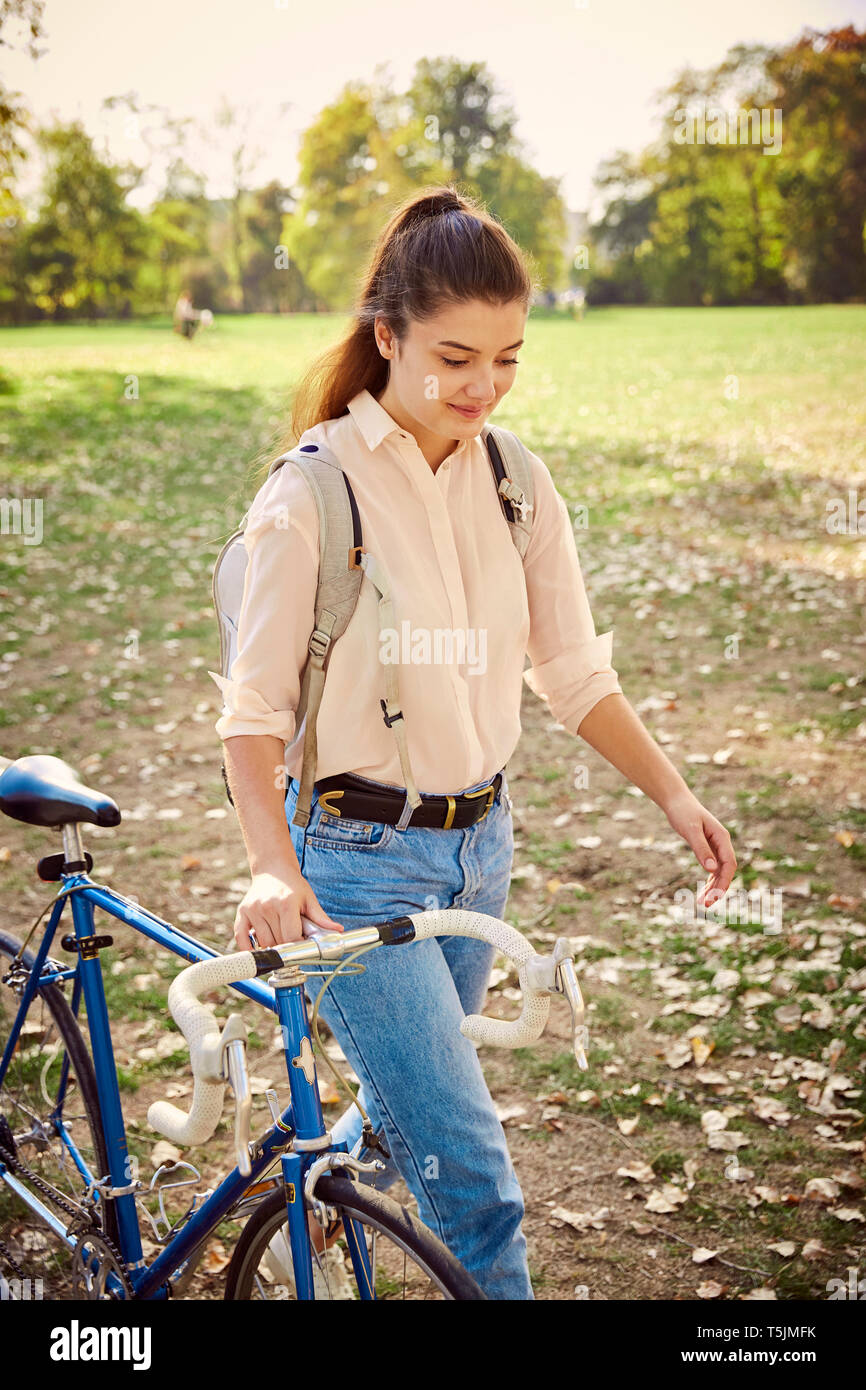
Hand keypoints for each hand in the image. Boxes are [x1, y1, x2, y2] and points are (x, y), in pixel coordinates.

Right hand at [234, 870, 344, 948]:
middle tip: (293, 941)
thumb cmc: (293, 885)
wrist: (273, 869)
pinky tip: (257, 949)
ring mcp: (253, 909)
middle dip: (287, 945)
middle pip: (278, 941)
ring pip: (263, 942)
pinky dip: (247, 947)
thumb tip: (338, 930)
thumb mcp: (309, 899)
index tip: (302, 945)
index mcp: (286, 903)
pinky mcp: (242, 912)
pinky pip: (240, 937)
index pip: (292, 936)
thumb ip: (321, 918)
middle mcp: (268, 906)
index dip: (298, 944)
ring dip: (272, 946)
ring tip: (280, 938)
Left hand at [663, 791, 736, 907]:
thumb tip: (712, 869)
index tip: (714, 897)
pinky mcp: (707, 847)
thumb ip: (701, 849)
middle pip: (725, 870)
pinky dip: (709, 880)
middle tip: (705, 904)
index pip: (729, 864)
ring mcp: (715, 845)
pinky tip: (703, 890)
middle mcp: (722, 842)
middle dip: (718, 888)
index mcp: (722, 838)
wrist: (676, 800)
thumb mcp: (690, 830)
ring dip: (713, 887)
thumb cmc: (683, 812)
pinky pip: (712, 867)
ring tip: (702, 902)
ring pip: (719, 871)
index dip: (724, 882)